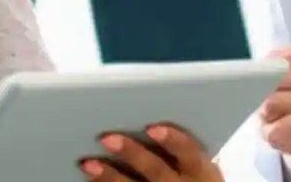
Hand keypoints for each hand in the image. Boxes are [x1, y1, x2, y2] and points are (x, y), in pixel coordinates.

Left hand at [80, 126, 223, 180]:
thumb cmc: (193, 178)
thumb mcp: (198, 165)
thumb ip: (178, 146)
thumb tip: (146, 115)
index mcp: (202, 172)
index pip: (190, 153)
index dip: (173, 140)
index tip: (153, 128)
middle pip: (157, 171)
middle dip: (132, 154)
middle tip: (107, 138)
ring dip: (110, 176)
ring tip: (88, 163)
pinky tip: (91, 178)